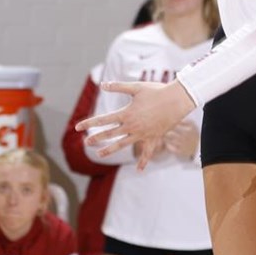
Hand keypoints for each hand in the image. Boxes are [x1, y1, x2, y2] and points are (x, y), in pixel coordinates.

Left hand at [78, 81, 196, 169]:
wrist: (177, 101)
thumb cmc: (156, 91)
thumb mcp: (136, 87)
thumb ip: (118, 87)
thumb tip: (103, 84)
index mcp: (126, 114)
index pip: (103, 120)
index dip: (89, 123)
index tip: (78, 127)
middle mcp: (132, 126)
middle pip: (110, 134)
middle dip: (97, 138)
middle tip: (86, 142)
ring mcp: (142, 134)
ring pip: (123, 144)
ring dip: (110, 150)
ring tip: (99, 155)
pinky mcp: (153, 138)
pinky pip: (147, 152)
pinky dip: (143, 161)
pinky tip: (139, 170)